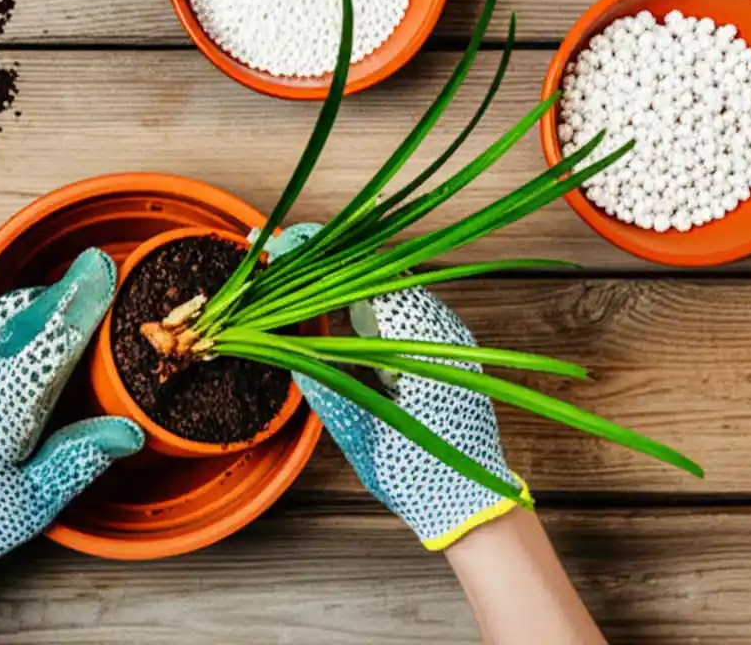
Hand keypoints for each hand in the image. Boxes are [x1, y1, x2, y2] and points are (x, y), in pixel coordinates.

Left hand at [0, 248, 143, 600]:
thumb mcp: (36, 501)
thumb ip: (81, 455)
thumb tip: (129, 429)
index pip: (53, 334)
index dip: (82, 298)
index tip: (102, 269)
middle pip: (20, 312)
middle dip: (56, 294)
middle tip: (85, 282)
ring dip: (23, 306)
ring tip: (53, 306)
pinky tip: (8, 335)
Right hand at [265, 224, 527, 550]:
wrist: (471, 506)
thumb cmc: (420, 478)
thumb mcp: (360, 436)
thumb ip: (324, 388)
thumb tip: (286, 348)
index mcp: (425, 347)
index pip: (366, 278)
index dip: (320, 254)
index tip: (280, 244)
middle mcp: (443, 332)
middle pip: (378, 272)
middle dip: (327, 259)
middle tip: (278, 252)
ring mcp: (449, 337)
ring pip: (390, 285)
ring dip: (344, 276)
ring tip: (297, 272)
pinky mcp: (446, 348)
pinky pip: (402, 307)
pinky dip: (364, 297)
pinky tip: (334, 303)